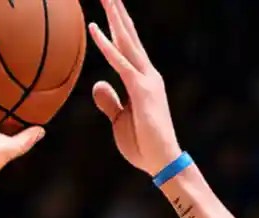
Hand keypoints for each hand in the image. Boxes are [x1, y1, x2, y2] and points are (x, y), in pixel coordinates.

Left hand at [88, 0, 182, 175]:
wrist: (162, 161)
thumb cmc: (143, 144)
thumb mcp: (119, 119)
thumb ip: (109, 100)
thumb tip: (98, 83)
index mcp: (143, 79)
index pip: (127, 46)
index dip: (117, 25)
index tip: (108, 6)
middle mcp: (147, 74)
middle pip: (129, 35)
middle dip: (117, 11)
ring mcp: (146, 80)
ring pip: (127, 40)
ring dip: (114, 16)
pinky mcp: (141, 90)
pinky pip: (120, 63)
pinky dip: (106, 45)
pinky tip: (95, 28)